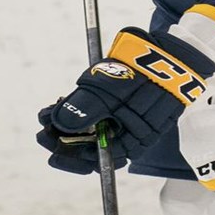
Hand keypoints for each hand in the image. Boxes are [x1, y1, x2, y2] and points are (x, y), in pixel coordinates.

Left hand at [37, 28, 214, 174]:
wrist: (173, 54)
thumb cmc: (146, 74)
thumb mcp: (111, 91)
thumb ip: (85, 109)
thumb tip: (57, 124)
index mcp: (131, 143)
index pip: (95, 160)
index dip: (68, 156)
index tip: (47, 144)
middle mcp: (129, 137)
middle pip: (90, 147)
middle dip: (63, 137)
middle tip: (42, 124)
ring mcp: (127, 121)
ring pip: (92, 130)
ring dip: (69, 123)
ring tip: (49, 109)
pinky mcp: (124, 107)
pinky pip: (98, 116)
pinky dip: (81, 111)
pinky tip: (66, 99)